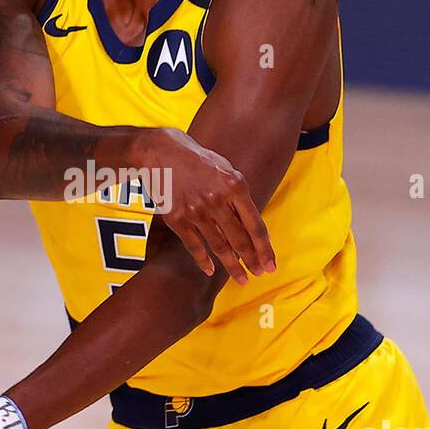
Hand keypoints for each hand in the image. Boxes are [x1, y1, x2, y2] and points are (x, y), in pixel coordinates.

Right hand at [141, 127, 275, 283]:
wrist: (158, 150)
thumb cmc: (194, 158)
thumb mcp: (224, 168)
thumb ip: (237, 194)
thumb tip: (249, 221)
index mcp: (234, 185)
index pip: (255, 225)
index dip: (264, 248)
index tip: (271, 264)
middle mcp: (217, 200)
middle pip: (240, 239)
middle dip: (252, 260)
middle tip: (259, 274)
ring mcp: (196, 211)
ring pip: (219, 246)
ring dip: (232, 266)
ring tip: (241, 278)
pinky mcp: (176, 218)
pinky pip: (193, 245)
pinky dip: (203, 260)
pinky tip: (210, 270)